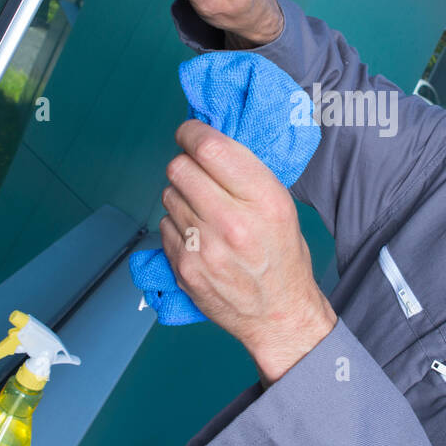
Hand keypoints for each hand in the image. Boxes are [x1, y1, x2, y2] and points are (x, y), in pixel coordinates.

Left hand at [159, 119, 335, 384]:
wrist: (277, 313)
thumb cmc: (282, 254)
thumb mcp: (281, 205)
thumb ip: (245, 173)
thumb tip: (206, 142)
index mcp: (264, 200)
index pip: (210, 148)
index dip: (192, 133)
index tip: (190, 133)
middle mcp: (232, 222)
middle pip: (179, 167)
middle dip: (185, 164)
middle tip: (198, 173)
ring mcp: (204, 248)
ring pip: (168, 194)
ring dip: (181, 195)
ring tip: (203, 210)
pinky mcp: (183, 267)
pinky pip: (163, 225)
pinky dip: (177, 224)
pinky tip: (199, 236)